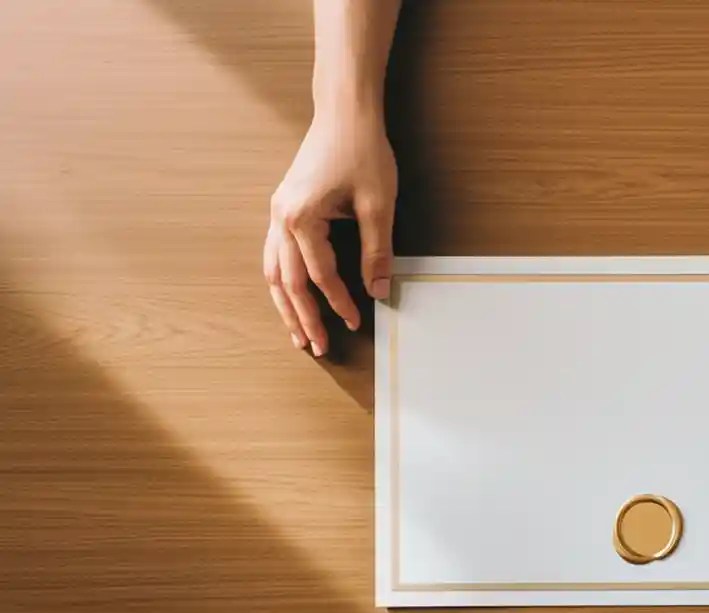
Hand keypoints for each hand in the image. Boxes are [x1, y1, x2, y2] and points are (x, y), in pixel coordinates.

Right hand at [263, 114, 396, 355]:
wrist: (344, 112)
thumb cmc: (362, 151)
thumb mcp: (378, 204)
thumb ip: (377, 251)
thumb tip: (379, 291)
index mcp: (301, 219)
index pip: (320, 275)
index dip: (339, 303)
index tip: (355, 323)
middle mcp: (280, 218)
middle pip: (287, 282)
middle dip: (302, 317)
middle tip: (315, 348)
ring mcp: (277, 212)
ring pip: (273, 271)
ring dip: (284, 305)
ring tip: (296, 334)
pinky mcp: (283, 206)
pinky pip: (274, 254)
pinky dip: (281, 280)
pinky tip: (290, 296)